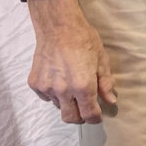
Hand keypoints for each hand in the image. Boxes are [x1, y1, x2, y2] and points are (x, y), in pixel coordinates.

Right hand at [26, 0, 116, 123]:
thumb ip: (106, 83)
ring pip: (58, 106)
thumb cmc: (84, 40)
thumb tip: (110, 101)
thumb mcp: (102, 60)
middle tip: (85, 108)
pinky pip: (46, 96)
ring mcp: (47, 88)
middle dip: (80, 117)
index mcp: (82, 86)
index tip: (98, 116)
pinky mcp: (35, 83)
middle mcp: (63, 90)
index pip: (89, 114)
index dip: (95, 118)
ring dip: (67, 102)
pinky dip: (54, 93)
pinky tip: (59, 79)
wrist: (58, 27)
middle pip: (70, 118)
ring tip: (72, 86)